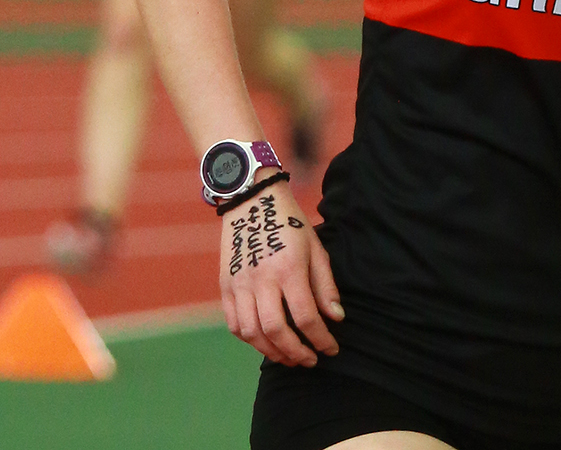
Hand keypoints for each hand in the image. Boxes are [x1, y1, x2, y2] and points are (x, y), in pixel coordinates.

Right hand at [218, 181, 343, 365]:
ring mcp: (239, 283)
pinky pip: (234, 324)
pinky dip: (250, 339)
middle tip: (311, 360)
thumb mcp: (315, 248)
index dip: (321, 339)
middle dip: (296, 353)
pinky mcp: (225, 286)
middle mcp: (261, 279)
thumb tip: (336, 319)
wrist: (251, 200)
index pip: (306, 316)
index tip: (331, 349)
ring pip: (252, 333)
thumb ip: (325, 286)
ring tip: (289, 357)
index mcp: (288, 268)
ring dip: (272, 352)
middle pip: (276, 331)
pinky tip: (265, 342)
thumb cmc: (289, 224)